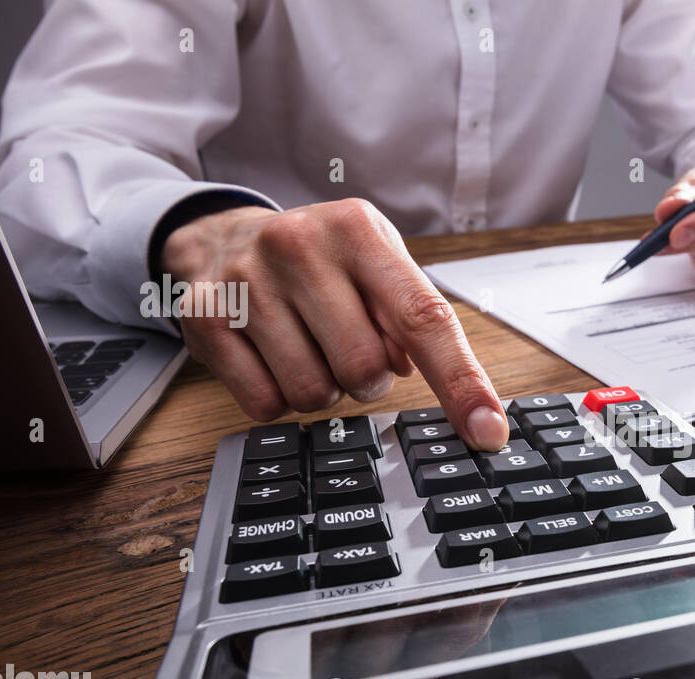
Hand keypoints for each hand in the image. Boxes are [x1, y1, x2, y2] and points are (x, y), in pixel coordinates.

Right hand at [160, 198, 508, 449]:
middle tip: (351, 352)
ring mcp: (246, 282)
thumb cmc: (322, 260)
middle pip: (365, 369)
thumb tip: (441, 385)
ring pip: (314, 393)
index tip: (488, 432)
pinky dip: (280, 399)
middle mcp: (298, 246)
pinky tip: (274, 358)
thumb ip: (415, 317)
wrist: (223, 237)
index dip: (461, 383)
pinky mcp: (206, 319)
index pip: (424, 318)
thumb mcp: (376, 263)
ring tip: (310, 347)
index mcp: (357, 230)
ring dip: (325, 390)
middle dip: (369, 380)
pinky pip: (266, 404)